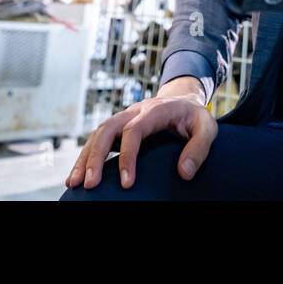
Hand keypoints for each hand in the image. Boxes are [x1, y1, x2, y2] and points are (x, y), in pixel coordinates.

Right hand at [65, 77, 216, 189]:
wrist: (183, 99)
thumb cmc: (195, 117)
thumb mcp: (208, 127)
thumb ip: (199, 148)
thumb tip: (184, 173)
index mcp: (155, 110)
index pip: (134, 130)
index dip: (127, 156)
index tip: (126, 183)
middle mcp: (134, 111)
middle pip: (106, 129)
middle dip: (95, 156)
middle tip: (90, 184)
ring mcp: (123, 118)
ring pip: (97, 133)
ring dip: (84, 158)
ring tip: (74, 183)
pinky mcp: (118, 127)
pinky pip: (97, 139)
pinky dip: (86, 156)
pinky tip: (78, 176)